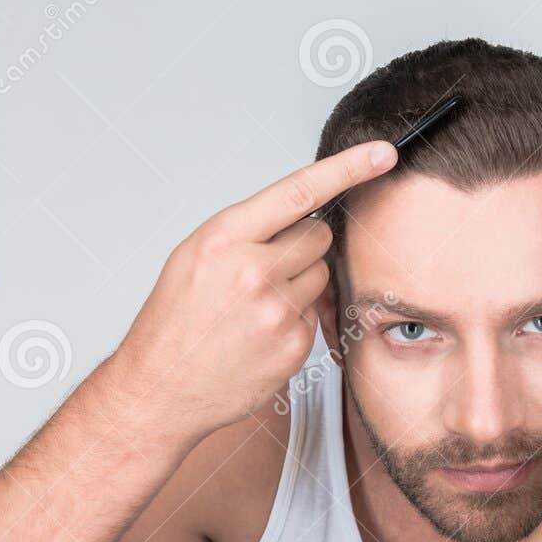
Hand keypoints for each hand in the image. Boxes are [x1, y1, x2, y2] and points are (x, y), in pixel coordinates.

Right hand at [120, 139, 397, 432]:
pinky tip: (260, 333)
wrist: (159, 387)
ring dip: (300, 282)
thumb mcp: (195, 255)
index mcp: (225, 238)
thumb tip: (303, 212)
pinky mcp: (294, 346)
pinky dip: (295, 319)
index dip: (348, 168)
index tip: (381, 154)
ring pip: (321, 274)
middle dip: (302, 244)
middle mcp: (254, 271)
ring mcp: (278, 312)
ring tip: (256, 305)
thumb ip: (249, 230)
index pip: (299, 191)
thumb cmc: (175, 320)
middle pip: (319, 235)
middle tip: (265, 267)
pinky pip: (315, 314)